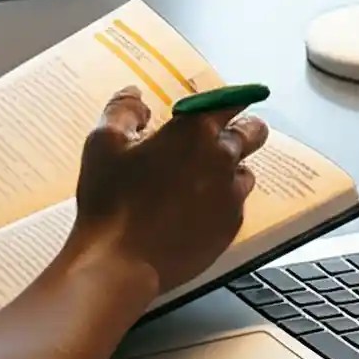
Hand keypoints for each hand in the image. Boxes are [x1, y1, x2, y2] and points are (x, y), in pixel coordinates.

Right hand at [71, 87, 270, 293]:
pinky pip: (234, 206)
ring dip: (228, 171)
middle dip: (241, 130)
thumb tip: (137, 96)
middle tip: (214, 141)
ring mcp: (231, 196)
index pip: (232, 100)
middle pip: (254, 133)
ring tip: (197, 182)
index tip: (222, 105)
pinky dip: (219, 204)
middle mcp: (223, 159)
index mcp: (195, 132)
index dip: (230, 100)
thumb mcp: (104, 143)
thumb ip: (123, 109)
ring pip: (245, 172)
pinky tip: (191, 213)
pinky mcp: (230, 227)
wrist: (120, 262)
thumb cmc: (110, 199)